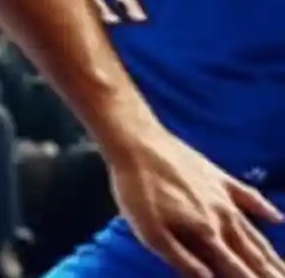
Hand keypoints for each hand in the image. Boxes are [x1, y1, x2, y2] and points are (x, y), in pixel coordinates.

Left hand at [110, 130, 284, 277]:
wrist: (136, 142)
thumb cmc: (136, 189)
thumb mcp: (150, 232)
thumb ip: (182, 260)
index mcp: (206, 232)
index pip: (236, 269)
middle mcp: (222, 216)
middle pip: (253, 253)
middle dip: (269, 272)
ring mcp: (222, 195)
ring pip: (254, 231)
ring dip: (271, 253)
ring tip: (284, 269)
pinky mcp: (218, 176)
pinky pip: (248, 196)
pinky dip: (264, 209)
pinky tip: (278, 219)